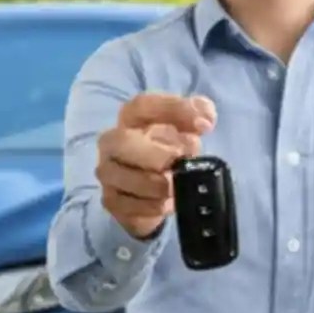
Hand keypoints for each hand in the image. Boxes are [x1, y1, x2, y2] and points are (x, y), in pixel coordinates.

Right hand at [96, 93, 216, 239]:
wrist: (154, 188)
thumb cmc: (168, 150)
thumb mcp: (187, 129)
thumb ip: (199, 115)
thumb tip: (205, 119)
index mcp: (131, 118)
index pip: (143, 105)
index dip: (175, 111)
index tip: (205, 126)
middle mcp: (112, 142)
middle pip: (122, 141)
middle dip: (155, 155)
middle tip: (178, 163)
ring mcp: (108, 171)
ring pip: (123, 177)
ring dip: (156, 185)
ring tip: (176, 188)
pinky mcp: (111, 200)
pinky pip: (128, 205)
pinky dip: (151, 206)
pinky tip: (166, 204)